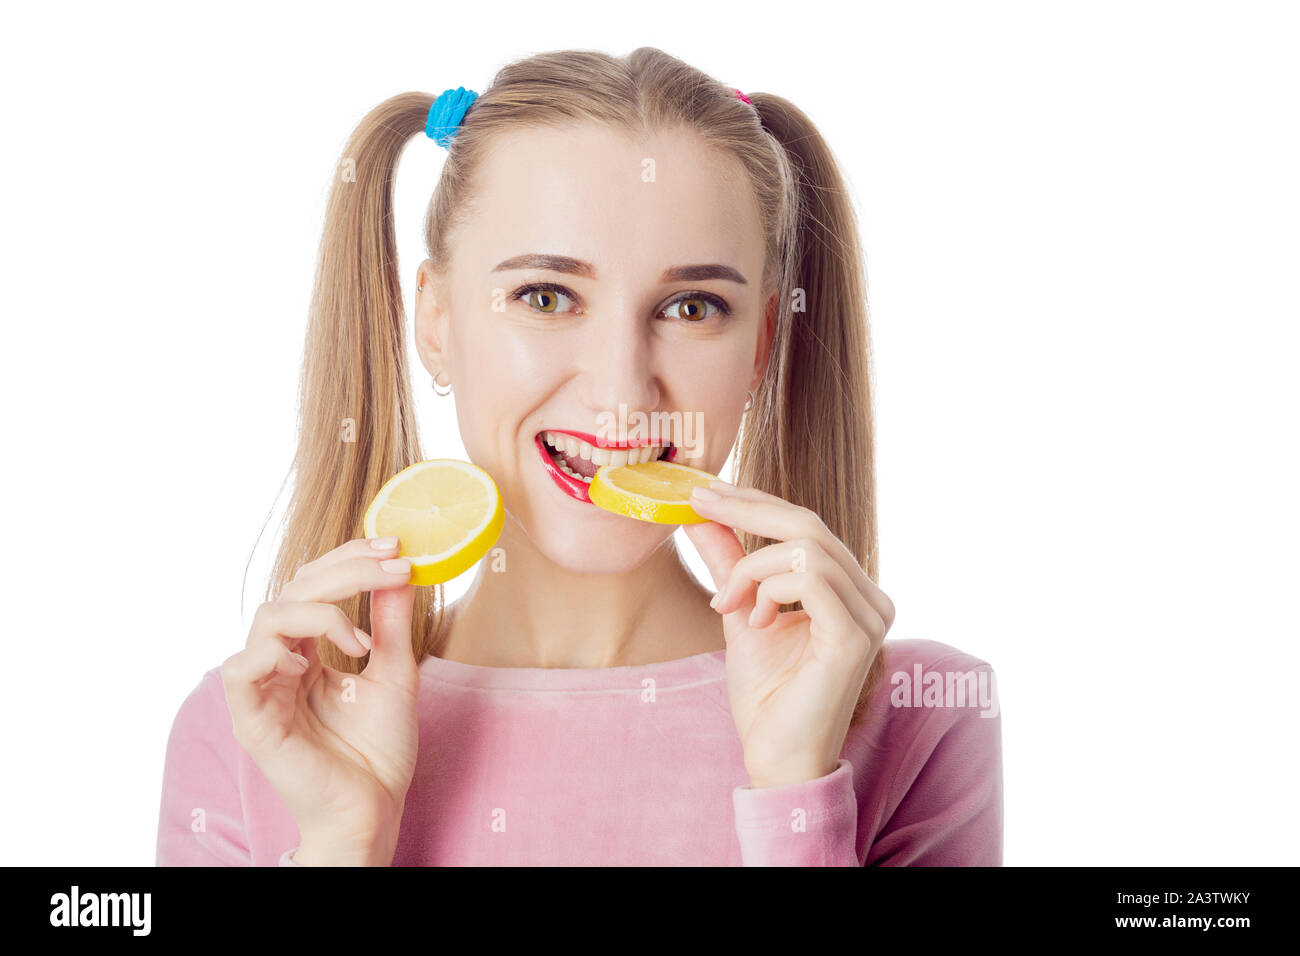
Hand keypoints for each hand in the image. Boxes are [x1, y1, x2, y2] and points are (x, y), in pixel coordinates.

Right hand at [221, 537, 420, 863]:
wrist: (373, 810)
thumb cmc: (377, 751)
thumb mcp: (395, 674)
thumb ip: (391, 623)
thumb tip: (403, 569)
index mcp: (309, 650)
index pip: (316, 585)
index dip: (350, 558)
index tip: (394, 545)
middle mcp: (281, 662)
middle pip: (294, 590)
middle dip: (345, 569)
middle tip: (392, 563)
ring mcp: (263, 689)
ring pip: (267, 617)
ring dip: (319, 611)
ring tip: (360, 640)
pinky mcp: (252, 719)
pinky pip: (240, 667)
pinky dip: (275, 652)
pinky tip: (313, 664)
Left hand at [683, 481, 894, 788]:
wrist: (777, 758)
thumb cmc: (767, 697)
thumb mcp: (740, 614)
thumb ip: (730, 564)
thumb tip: (701, 516)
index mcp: (850, 591)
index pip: (806, 527)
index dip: (755, 502)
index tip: (705, 491)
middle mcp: (870, 598)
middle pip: (808, 524)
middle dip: (747, 509)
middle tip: (698, 503)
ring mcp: (870, 616)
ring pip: (805, 548)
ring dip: (752, 567)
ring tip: (728, 603)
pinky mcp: (855, 635)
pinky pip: (809, 578)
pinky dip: (769, 588)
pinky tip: (754, 620)